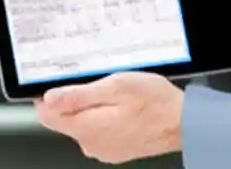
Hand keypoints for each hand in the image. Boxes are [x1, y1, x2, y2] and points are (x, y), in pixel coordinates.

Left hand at [34, 73, 183, 163]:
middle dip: (74, 99)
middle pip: (64, 119)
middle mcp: (91, 144)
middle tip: (97, 82)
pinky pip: (99, 132)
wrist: (184, 123)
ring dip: (91, 107)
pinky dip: (105, 117)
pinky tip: (123, 107)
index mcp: (86, 128)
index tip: (62, 81)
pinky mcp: (115, 150)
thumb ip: (79, 95)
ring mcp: (104, 150)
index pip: (46, 114)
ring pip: (82, 124)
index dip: (49, 94)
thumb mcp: (116, 86)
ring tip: (115, 93)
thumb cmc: (155, 103)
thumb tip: (49, 98)